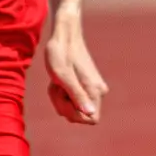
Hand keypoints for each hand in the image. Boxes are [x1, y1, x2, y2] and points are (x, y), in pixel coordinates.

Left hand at [42, 4, 107, 123]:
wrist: (64, 36)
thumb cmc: (60, 54)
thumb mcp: (63, 77)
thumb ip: (77, 96)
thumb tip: (90, 113)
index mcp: (95, 90)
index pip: (91, 119)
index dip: (74, 114)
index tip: (64, 97)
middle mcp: (98, 91)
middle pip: (80, 115)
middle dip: (64, 104)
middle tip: (58, 86)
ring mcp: (92, 88)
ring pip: (74, 107)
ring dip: (60, 98)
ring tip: (57, 81)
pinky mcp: (86, 85)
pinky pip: (72, 99)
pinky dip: (62, 93)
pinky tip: (58, 80)